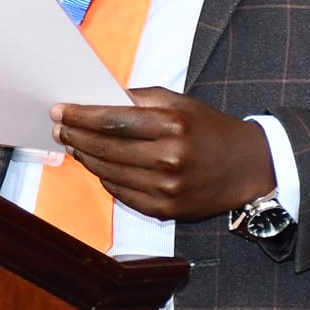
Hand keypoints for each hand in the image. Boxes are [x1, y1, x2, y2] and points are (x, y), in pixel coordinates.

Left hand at [51, 87, 276, 222]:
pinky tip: (98, 166)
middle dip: (76, 136)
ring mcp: (167, 188)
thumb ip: (140, 100)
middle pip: (106, 148)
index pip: (114, 121)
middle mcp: (170, 159)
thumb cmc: (209, 129)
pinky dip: (105, 178)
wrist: (249, 167)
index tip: (60, 110)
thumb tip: (98, 99)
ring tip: (74, 145)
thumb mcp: (181, 103)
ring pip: (109, 173)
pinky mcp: (166, 210)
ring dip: (86, 158)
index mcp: (174, 126)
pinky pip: (121, 193)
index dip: (82, 116)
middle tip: (60, 128)